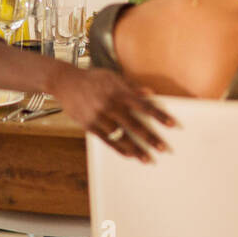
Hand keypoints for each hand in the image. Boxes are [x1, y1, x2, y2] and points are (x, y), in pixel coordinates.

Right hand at [51, 67, 174, 161]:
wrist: (65, 82)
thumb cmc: (92, 79)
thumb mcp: (113, 77)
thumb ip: (132, 87)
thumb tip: (151, 94)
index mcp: (119, 92)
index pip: (144, 106)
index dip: (159, 115)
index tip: (172, 125)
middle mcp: (110, 105)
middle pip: (134, 124)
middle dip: (150, 138)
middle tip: (164, 149)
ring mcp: (98, 116)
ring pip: (121, 136)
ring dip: (135, 148)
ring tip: (147, 159)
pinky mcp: (88, 125)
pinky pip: (106, 140)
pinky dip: (118, 148)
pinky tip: (129, 155)